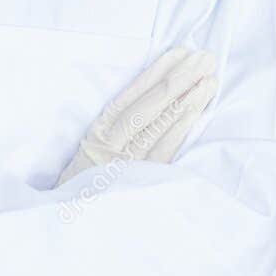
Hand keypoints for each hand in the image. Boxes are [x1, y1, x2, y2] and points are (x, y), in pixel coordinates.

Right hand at [58, 45, 216, 183]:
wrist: (66, 222)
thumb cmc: (87, 184)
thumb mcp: (93, 151)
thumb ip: (118, 126)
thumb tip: (156, 94)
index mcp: (97, 132)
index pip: (131, 95)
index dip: (157, 72)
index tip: (179, 52)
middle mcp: (109, 145)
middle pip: (148, 106)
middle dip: (178, 79)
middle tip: (204, 58)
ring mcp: (124, 165)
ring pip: (157, 125)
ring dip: (186, 100)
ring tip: (209, 79)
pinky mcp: (139, 182)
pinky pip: (162, 151)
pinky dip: (180, 128)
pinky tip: (196, 111)